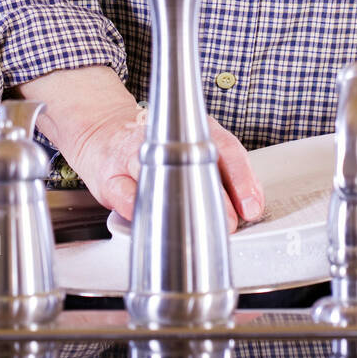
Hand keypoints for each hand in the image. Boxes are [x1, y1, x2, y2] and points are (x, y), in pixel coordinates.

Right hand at [14, 66, 263, 229]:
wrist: (104, 132)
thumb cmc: (155, 146)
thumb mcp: (192, 148)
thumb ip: (221, 174)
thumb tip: (250, 205)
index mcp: (195, 130)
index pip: (227, 152)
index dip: (243, 180)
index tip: (252, 207)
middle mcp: (168, 138)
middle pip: (198, 165)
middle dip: (217, 199)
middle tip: (230, 224)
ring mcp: (137, 154)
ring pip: (161, 174)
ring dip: (179, 203)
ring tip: (195, 226)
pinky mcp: (110, 174)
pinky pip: (124, 191)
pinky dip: (136, 204)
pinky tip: (146, 215)